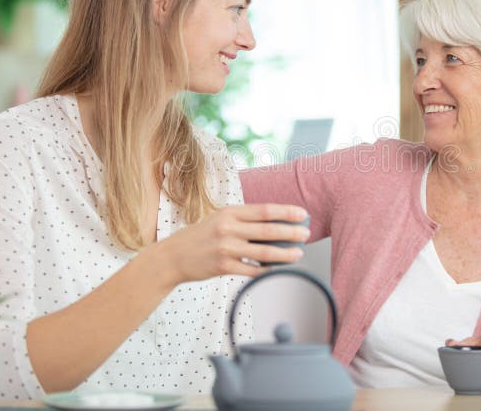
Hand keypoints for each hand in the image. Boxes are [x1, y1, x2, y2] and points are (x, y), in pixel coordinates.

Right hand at [160, 203, 309, 282]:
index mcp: (229, 212)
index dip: (286, 212)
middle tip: (307, 234)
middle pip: (268, 230)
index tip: (302, 214)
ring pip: (264, 252)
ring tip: (299, 253)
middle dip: (291, 232)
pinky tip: (278, 268)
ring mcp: (226, 248)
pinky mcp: (224, 267)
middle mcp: (228, 228)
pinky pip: (253, 270)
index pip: (264, 210)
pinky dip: (267, 270)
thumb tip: (275, 223)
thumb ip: (243, 219)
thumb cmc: (201, 236)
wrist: (173, 256)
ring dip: (285, 254)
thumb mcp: (219, 219)